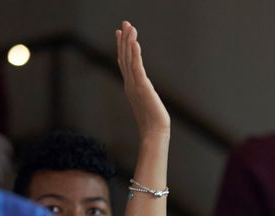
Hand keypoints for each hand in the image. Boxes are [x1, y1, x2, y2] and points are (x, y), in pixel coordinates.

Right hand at [116, 21, 170, 137]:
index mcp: (130, 86)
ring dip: (129, 41)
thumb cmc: (152, 122)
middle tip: (124, 24)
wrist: (154, 133)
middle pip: (124, 57)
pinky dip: (134, 53)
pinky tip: (134, 42)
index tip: (120, 33)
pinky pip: (136, 67)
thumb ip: (144, 93)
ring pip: (129, 59)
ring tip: (129, 27)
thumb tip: (146, 90)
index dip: (122, 47)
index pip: (124, 62)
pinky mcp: (142, 86)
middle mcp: (130, 83)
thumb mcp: (146, 103)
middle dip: (124, 39)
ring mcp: (134, 84)